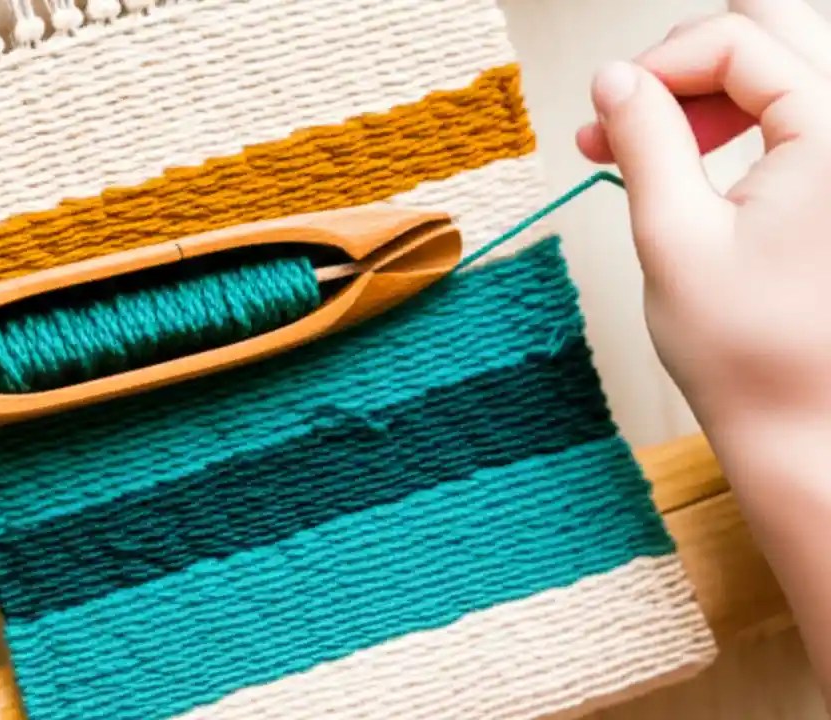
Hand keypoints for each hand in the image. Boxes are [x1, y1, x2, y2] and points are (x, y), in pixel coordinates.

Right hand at [577, 0, 830, 699]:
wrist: (812, 435)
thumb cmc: (751, 359)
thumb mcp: (673, 240)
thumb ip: (645, 142)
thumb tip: (614, 80)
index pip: (742, 39)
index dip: (661, 63)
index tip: (606, 106)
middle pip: (777, 31)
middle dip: (689, 64)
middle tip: (628, 117)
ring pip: (795, 63)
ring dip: (718, 88)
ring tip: (654, 145)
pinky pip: (807, 112)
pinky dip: (749, 119)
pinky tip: (701, 161)